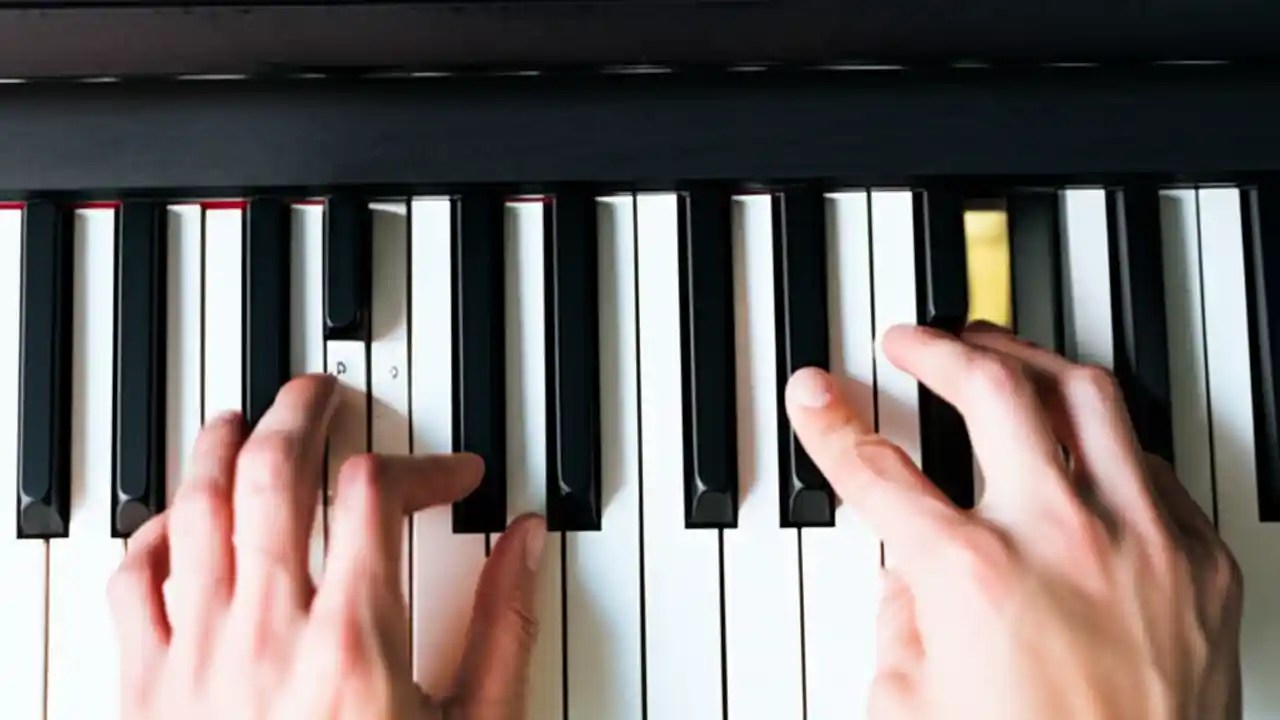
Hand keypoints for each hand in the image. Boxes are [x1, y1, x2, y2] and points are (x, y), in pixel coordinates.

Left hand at [108, 375, 545, 719]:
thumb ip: (506, 629)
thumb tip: (526, 545)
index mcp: (355, 639)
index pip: (377, 491)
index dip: (421, 463)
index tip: (448, 476)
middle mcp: (267, 628)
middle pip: (272, 470)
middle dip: (302, 412)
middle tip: (323, 394)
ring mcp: (196, 653)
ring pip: (193, 505)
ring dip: (219, 445)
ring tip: (242, 418)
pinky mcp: (144, 687)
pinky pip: (131, 580)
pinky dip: (153, 534)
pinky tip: (178, 523)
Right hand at [785, 323, 1242, 719]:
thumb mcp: (909, 706)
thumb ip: (899, 622)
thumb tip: (907, 571)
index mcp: (971, 577)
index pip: (877, 469)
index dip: (831, 422)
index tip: (816, 392)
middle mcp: (1060, 542)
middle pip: (990, 390)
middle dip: (936, 350)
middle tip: (910, 343)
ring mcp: (1143, 544)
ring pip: (1086, 399)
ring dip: (1027, 360)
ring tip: (994, 352)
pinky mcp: (1203, 565)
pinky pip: (1152, 465)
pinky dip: (1104, 440)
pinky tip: (1079, 443)